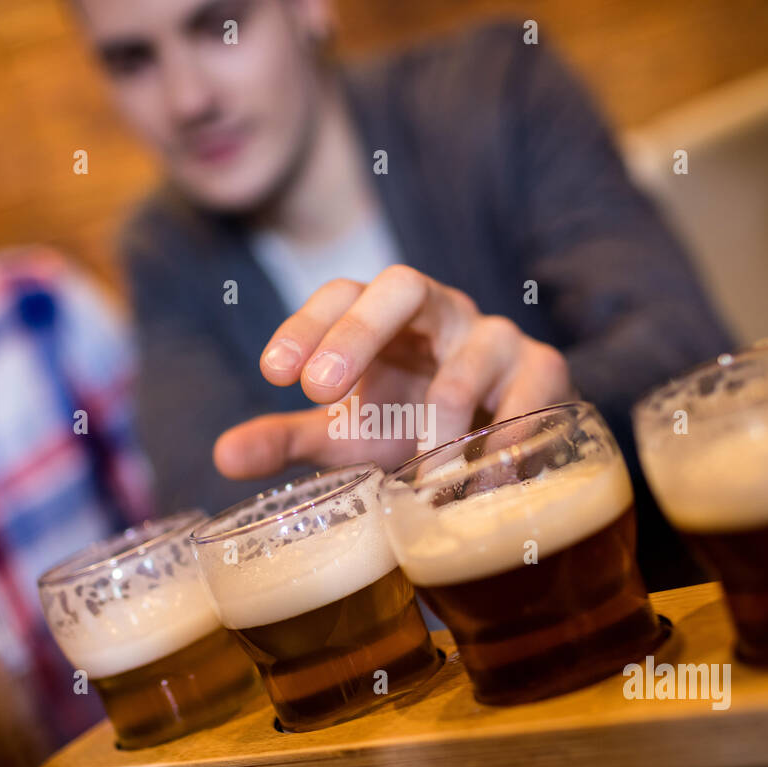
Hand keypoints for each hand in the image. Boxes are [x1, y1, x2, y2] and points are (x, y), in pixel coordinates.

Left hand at [213, 264, 576, 478]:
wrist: (498, 447)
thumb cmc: (413, 427)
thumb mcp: (348, 436)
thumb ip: (288, 441)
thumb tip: (222, 456)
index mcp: (383, 319)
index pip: (341, 294)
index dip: (305, 324)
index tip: (274, 375)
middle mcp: (439, 313)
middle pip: (401, 286)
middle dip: (359, 332)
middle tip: (321, 391)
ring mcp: (496, 337)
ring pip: (472, 350)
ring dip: (441, 415)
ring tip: (419, 470)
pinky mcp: (545, 371)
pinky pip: (530, 392)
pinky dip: (505, 440)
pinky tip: (481, 480)